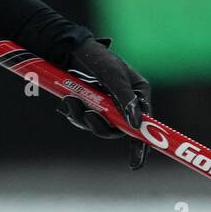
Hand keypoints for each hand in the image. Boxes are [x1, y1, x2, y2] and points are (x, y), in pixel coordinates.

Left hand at [58, 38, 152, 168]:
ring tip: (70, 100)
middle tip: (89, 114)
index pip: (144, 126)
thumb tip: (136, 125)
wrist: (70, 47)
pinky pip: (81, 118)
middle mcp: (123, 103)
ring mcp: (104, 105)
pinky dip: (73, 112)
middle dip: (100, 125)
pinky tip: (67, 99)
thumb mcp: (114, 76)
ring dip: (82, 117)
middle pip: (116, 130)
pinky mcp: (86, 104)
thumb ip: (126, 100)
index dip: (141, 146)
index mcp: (138, 95)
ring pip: (95, 125)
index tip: (136, 164)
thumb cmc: (98, 58)